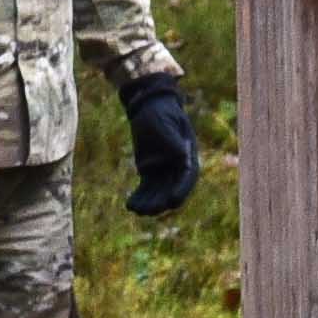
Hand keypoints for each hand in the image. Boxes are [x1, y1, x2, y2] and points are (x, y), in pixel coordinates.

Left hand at [120, 77, 201, 219]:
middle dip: (160, 202)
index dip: (181, 190)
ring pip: (158, 193)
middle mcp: (177, 166)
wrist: (149, 107)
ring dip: (148, 203)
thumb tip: (181, 157)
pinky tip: (130, 205)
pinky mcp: (149, 171)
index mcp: (187, 154)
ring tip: (135, 209)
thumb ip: (172, 138)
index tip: (172, 202)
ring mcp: (163, 170)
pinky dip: (139, 197)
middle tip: (147, 211)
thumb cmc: (160, 112)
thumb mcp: (165, 121)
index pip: (187, 177)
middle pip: (171, 190)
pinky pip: (146, 189)